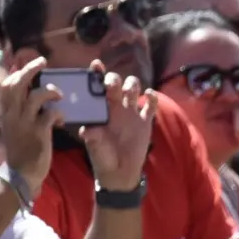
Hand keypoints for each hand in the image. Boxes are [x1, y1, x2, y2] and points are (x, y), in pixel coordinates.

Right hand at [0, 58, 60, 189]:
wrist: (20, 176)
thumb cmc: (13, 158)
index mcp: (5, 115)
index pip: (7, 87)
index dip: (17, 73)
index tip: (28, 69)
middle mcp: (13, 115)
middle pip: (18, 83)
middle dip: (31, 69)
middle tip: (43, 62)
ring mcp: (26, 122)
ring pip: (36, 95)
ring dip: (51, 91)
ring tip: (60, 95)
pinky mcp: (40, 132)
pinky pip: (51, 113)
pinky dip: (59, 112)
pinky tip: (61, 119)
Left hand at [79, 65, 154, 191]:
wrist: (120, 173)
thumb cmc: (102, 158)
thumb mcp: (95, 148)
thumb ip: (93, 138)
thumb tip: (87, 131)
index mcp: (100, 110)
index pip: (97, 87)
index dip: (96, 74)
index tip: (96, 66)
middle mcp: (115, 107)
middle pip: (116, 83)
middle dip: (114, 80)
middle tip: (111, 86)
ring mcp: (131, 113)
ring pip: (134, 88)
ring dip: (132, 85)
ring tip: (130, 93)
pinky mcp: (145, 121)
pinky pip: (151, 105)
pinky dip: (152, 98)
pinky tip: (148, 97)